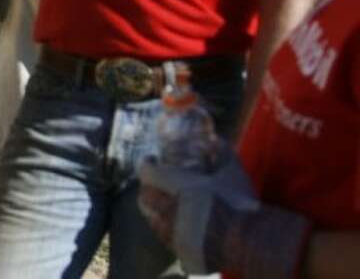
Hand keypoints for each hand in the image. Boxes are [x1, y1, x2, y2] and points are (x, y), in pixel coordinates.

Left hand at [138, 144, 311, 278]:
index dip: (147, 163)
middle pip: (144, 195)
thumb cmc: (237, 203)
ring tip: (170, 204)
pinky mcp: (177, 251)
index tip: (153, 159)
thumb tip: (216, 140)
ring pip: (151, 218)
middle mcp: (164, 209)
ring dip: (156, 209)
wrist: (246, 243)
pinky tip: (181, 225)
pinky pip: (165, 237)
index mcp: (174, 186)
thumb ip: (223, 152)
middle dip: (149, 188)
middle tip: (161, 184)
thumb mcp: (232, 172)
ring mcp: (168, 232)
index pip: (145, 170)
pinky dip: (168, 228)